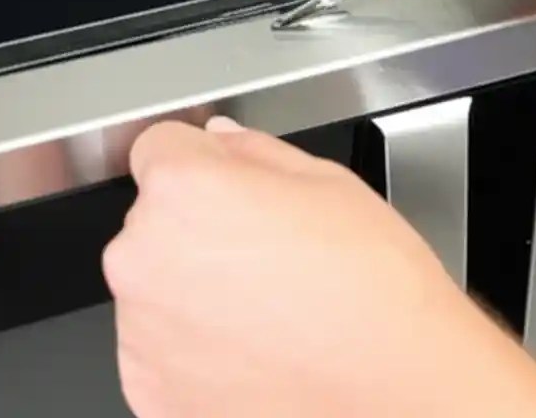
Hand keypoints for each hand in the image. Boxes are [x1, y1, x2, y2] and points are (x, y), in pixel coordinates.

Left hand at [102, 117, 535, 417]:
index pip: (159, 147)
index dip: (201, 161)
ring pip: (155, 289)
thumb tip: (222, 142)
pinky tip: (256, 352)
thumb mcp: (329, 183)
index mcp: (183, 190)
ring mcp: (139, 332)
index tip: (226, 184)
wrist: (397, 394)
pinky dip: (194, 353)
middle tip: (266, 256)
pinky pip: (158, 354)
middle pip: (153, 223)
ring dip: (193, 294)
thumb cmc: (374, 292)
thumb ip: (255, 151)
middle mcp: (142, 257)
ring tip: (268, 311)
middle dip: (197, 230)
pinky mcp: (149, 391)